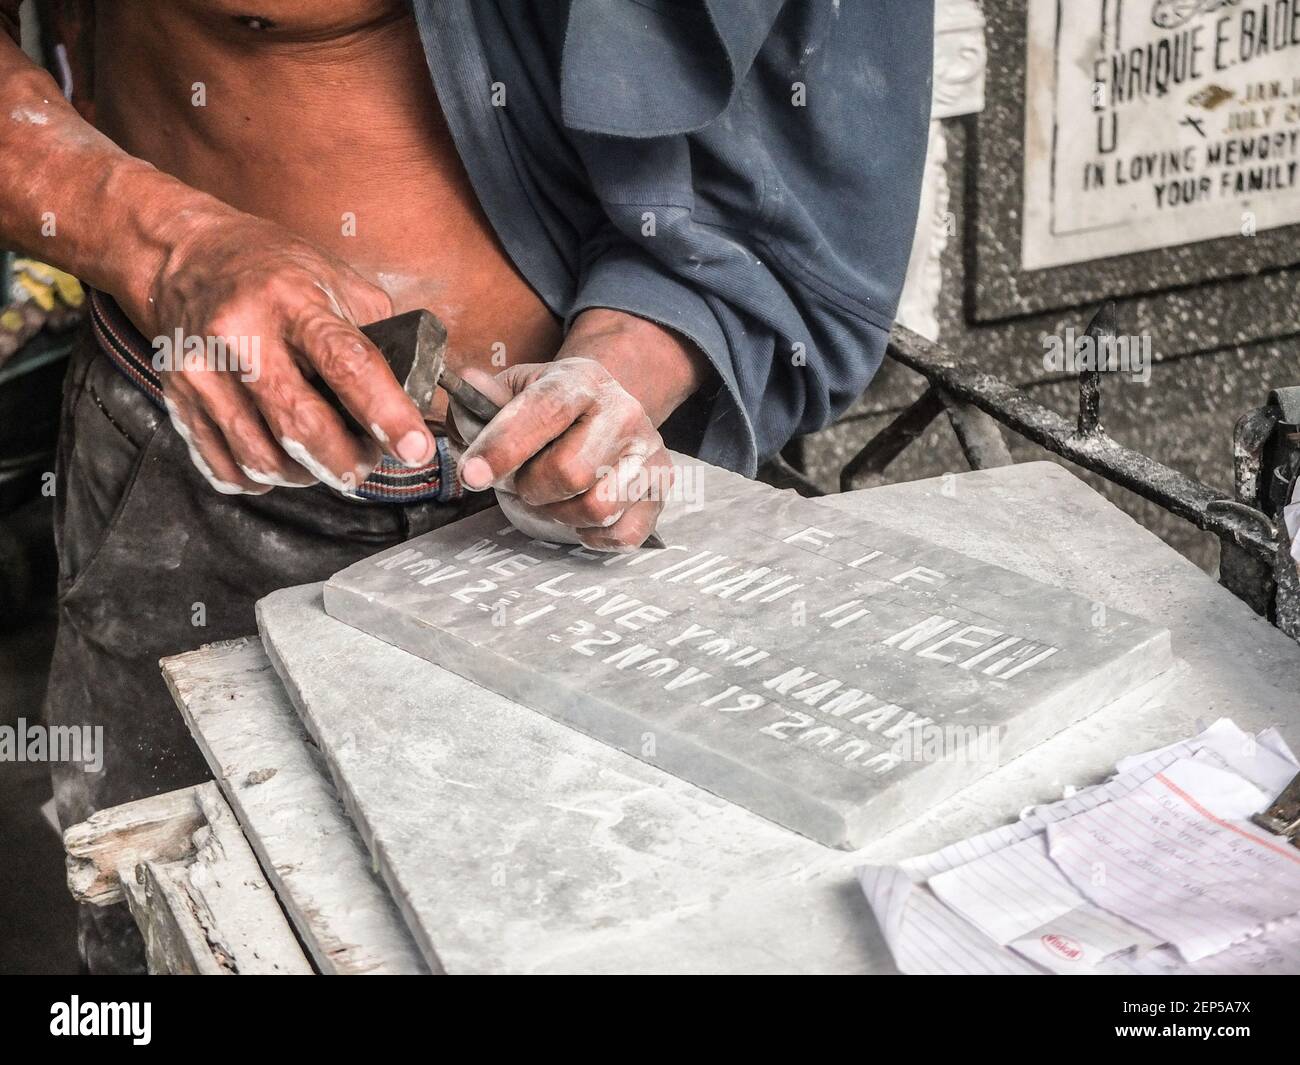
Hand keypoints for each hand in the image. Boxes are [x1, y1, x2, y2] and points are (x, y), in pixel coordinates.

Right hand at [135, 208, 434, 494]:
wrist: (186, 256)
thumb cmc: (274, 271)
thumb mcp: (336, 280)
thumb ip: (379, 337)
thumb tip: (416, 399)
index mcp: (292, 300)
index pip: (347, 364)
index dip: (387, 414)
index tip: (415, 451)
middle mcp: (240, 335)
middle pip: (301, 425)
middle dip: (348, 461)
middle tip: (367, 461)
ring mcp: (202, 371)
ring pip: (263, 458)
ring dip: (308, 475)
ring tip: (325, 457)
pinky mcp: (178, 400)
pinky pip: (227, 467)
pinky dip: (264, 478)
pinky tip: (282, 460)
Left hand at [451, 358, 674, 551]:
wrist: (604, 415)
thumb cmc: (549, 412)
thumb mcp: (514, 393)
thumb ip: (485, 399)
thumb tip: (470, 387)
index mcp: (581, 380)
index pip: (544, 411)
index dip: (504, 446)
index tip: (472, 475)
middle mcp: (624, 411)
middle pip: (568, 472)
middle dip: (531, 488)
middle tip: (523, 483)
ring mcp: (649, 453)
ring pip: (596, 508)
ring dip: (560, 514)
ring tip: (553, 498)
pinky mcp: (661, 490)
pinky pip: (622, 534)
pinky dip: (592, 535)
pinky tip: (580, 515)